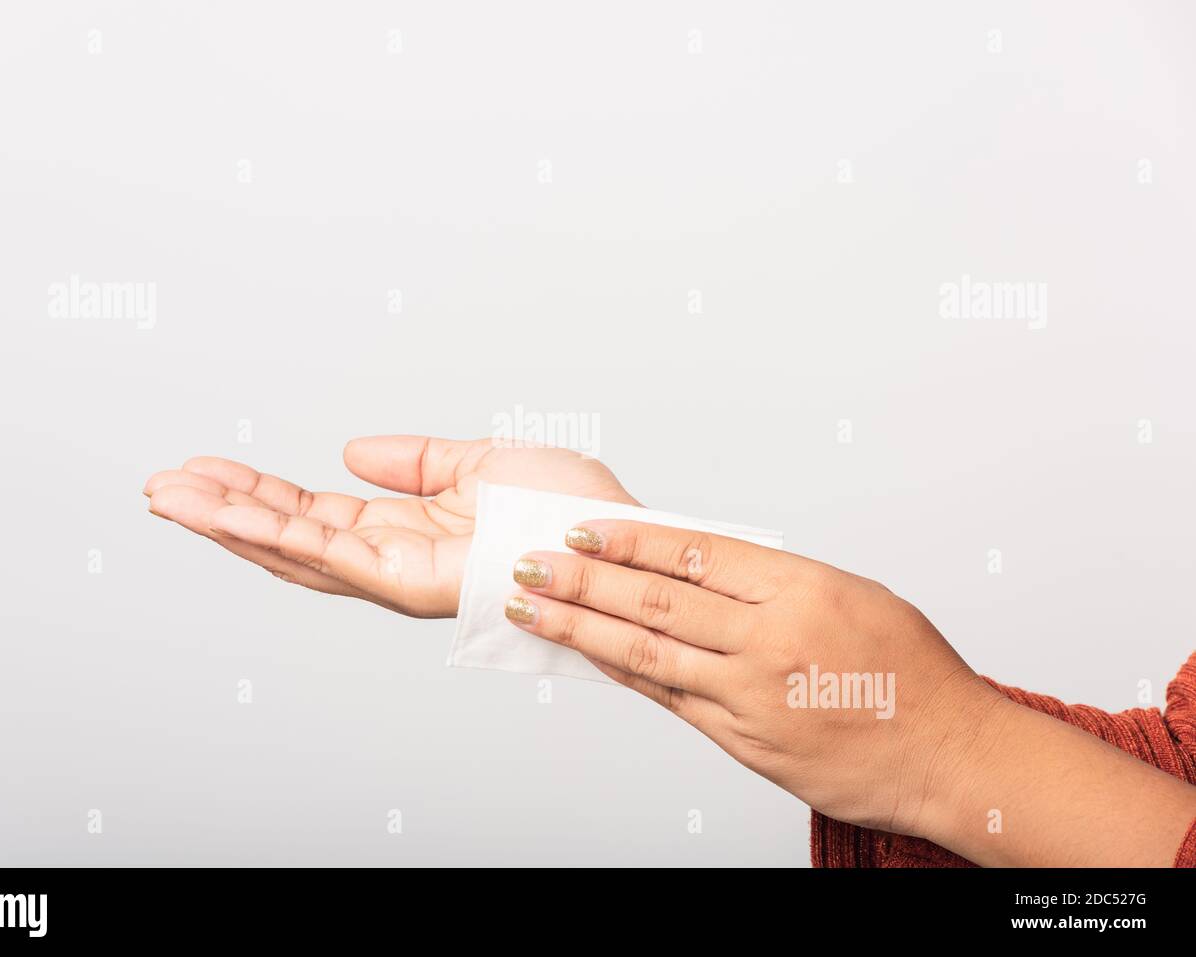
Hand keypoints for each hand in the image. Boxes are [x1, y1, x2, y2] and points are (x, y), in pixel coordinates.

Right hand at [143, 436, 637, 617]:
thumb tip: (351, 453)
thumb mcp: (477, 462)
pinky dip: (278, 537)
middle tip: (161, 486)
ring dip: (230, 525)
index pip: (312, 516)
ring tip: (171, 497)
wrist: (615, 534)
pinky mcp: (417, 583)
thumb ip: (412, 462)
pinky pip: (335, 558)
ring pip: (298, 554)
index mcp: (406, 533)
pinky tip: (231, 516)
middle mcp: (395, 561)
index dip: (256, 495)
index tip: (205, 470)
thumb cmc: (565, 508)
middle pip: (289, 541)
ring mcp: (401, 577)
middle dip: (223, 513)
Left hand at [500, 519, 1001, 834]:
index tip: (582, 528)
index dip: (629, 540)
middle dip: (583, 578)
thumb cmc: (913, 673)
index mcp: (801, 588)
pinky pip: (670, 699)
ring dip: (582, 627)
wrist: (951, 757)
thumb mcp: (854, 596)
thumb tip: (704, 564)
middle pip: (656, 601)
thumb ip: (777, 582)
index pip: (693, 553)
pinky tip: (587, 655)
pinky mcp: (744, 741)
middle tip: (530, 563)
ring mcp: (752, 695)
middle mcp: (770, 639)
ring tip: (534, 608)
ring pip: (648, 652)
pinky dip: (623, 674)